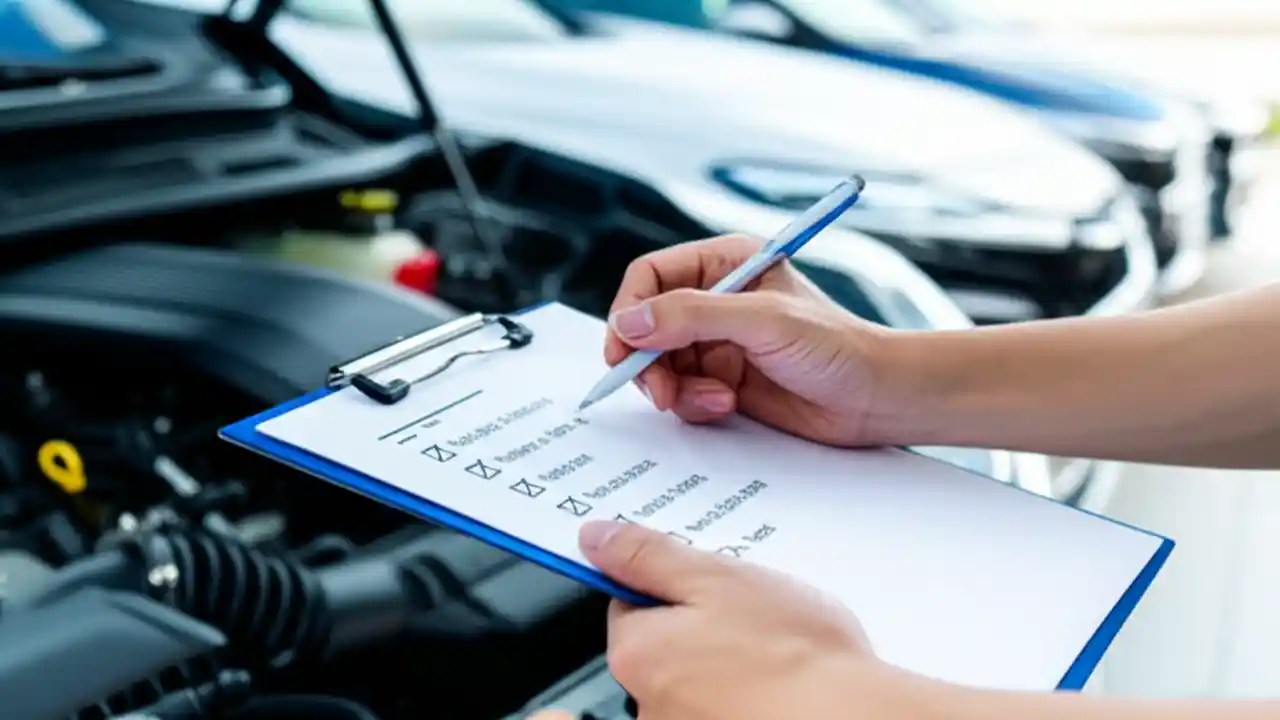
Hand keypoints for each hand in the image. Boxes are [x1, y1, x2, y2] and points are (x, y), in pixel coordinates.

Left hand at [576, 520, 926, 719]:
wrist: (854, 719)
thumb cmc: (794, 654)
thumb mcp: (717, 577)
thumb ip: (648, 556)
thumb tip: (595, 537)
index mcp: (639, 653)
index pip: (631, 605)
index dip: (672, 584)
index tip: (709, 581)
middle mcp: (649, 705)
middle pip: (665, 646)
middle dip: (704, 626)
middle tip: (756, 614)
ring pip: (700, 679)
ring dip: (729, 664)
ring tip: (782, 654)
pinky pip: (727, 706)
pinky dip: (750, 697)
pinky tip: (787, 685)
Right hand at [605, 234, 904, 446]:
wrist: (874, 399)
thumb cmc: (837, 347)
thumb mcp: (762, 322)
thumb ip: (692, 316)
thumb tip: (630, 322)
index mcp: (724, 262)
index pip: (650, 277)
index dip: (630, 311)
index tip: (625, 348)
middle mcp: (715, 299)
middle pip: (645, 326)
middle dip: (648, 362)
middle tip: (660, 391)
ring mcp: (716, 342)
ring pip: (658, 365)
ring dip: (677, 389)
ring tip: (717, 398)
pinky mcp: (721, 379)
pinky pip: (680, 393)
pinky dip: (695, 405)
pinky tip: (728, 406)